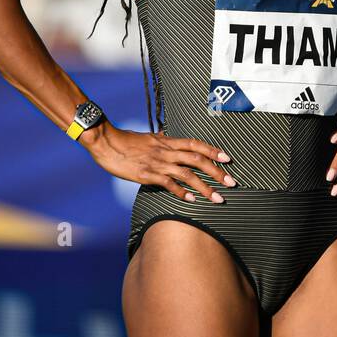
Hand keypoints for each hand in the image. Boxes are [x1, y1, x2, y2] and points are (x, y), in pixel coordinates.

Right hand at [79, 122, 234, 203]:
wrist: (106, 142)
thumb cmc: (125, 141)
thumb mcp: (148, 137)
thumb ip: (161, 139)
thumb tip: (168, 135)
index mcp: (167, 141)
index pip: (196, 144)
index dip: (213, 150)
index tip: (228, 159)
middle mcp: (166, 151)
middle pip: (198, 160)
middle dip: (217, 172)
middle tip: (231, 183)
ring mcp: (158, 163)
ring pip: (188, 174)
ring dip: (205, 187)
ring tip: (218, 198)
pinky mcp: (147, 175)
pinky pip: (169, 184)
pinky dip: (182, 193)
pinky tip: (192, 201)